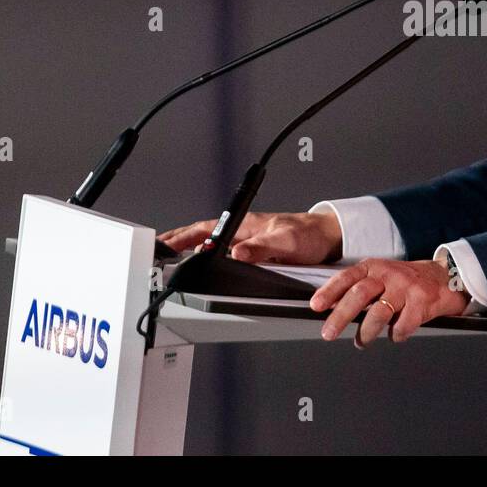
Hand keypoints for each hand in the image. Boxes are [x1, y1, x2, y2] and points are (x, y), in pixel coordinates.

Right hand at [157, 211, 341, 264]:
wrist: (328, 238)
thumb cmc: (309, 235)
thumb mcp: (285, 242)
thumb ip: (261, 248)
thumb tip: (237, 253)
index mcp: (245, 225)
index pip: (205, 228)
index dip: (183, 237)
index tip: (165, 245)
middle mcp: (243, 232)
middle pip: (203, 234)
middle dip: (179, 240)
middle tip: (159, 250)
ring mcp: (248, 241)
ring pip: (211, 242)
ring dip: (191, 247)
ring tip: (174, 255)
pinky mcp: (255, 251)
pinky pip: (224, 252)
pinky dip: (208, 255)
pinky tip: (204, 262)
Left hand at [309, 257, 471, 347]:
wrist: (445, 277)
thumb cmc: (406, 281)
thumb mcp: (381, 277)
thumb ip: (359, 289)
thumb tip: (330, 307)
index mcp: (374, 267)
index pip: (347, 277)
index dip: (329, 291)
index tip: (315, 306)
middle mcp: (389, 275)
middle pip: (360, 294)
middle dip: (341, 316)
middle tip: (328, 333)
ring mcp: (406, 288)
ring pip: (380, 312)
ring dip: (366, 332)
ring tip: (361, 342)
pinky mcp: (423, 302)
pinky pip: (403, 325)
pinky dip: (396, 335)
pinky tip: (395, 335)